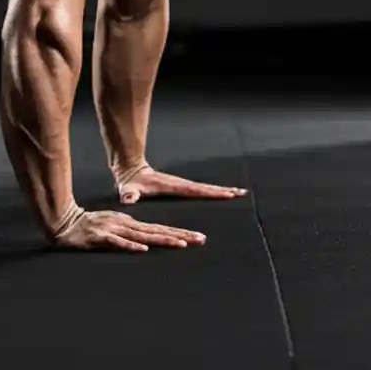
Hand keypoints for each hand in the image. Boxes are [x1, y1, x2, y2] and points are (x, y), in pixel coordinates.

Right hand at [52, 209, 206, 252]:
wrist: (64, 223)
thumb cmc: (88, 227)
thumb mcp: (112, 227)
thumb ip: (128, 233)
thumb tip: (146, 242)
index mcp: (129, 222)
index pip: (158, 228)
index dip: (178, 233)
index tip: (197, 237)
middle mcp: (125, 224)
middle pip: (156, 231)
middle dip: (179, 235)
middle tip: (200, 239)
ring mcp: (113, 229)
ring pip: (142, 236)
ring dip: (161, 240)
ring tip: (180, 245)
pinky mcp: (100, 237)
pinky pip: (117, 243)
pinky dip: (130, 246)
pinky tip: (143, 250)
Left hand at [114, 164, 247, 204]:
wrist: (131, 170)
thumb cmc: (131, 184)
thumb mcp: (129, 190)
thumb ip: (129, 195)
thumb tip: (129, 199)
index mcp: (174, 186)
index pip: (196, 190)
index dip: (211, 192)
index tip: (228, 193)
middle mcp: (181, 184)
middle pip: (206, 187)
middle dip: (223, 190)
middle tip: (242, 193)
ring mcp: (181, 184)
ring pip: (205, 187)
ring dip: (221, 190)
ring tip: (239, 192)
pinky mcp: (180, 186)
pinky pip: (199, 189)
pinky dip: (212, 191)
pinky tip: (221, 194)